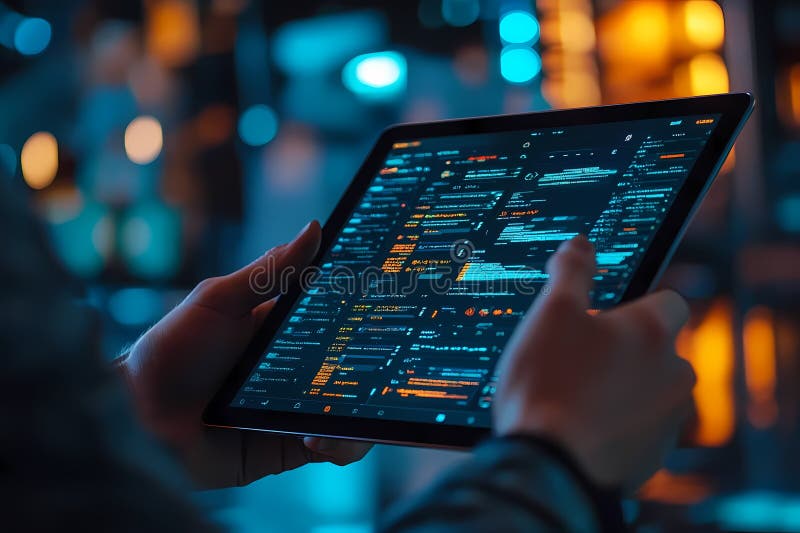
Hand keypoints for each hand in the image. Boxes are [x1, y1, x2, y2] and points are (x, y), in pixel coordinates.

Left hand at [122, 221, 371, 488]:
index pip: (338, 323)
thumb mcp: (218, 300)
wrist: (135, 418)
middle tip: (392, 369)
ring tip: (353, 416)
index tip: (389, 312)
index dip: (365, 319)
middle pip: (352, 369)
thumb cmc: (171, 349)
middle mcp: (295, 371)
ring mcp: (294, 410)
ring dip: (363, 416)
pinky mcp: (286, 447)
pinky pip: (330, 448)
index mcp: (284, 333)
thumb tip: (314, 228)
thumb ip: (268, 271)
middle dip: (375, 371)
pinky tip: (321, 439)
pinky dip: (339, 446)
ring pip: (349, 412)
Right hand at [493, 236, 694, 490]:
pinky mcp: (653, 456)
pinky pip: (639, 429)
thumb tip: (580, 242)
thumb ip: (571, 271)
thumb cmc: (549, 382)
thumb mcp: (551, 312)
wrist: (546, 464)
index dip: (633, 307)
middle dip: (625, 352)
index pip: (667, 302)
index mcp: (655, 331)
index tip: (602, 318)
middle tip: (577, 359)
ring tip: (572, 396)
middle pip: (657, 350)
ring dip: (621, 389)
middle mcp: (675, 373)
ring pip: (649, 391)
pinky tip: (578, 426)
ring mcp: (668, 419)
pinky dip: (616, 425)